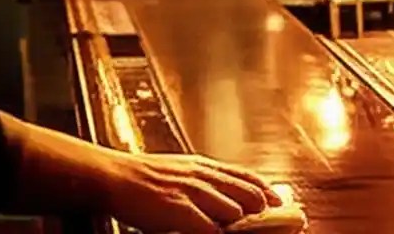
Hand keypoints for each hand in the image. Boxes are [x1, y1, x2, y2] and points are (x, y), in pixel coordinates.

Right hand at [101, 151, 282, 233]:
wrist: (115, 177)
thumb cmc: (144, 177)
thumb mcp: (181, 170)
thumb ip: (204, 180)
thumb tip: (224, 194)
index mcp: (204, 166)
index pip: (246, 175)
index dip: (265, 189)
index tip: (278, 200)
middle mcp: (203, 176)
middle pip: (247, 193)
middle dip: (259, 210)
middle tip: (266, 223)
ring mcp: (192, 192)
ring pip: (233, 210)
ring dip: (238, 224)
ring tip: (240, 232)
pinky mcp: (178, 209)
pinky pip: (208, 228)